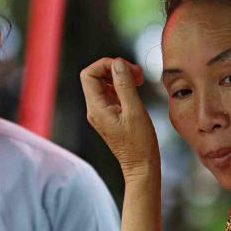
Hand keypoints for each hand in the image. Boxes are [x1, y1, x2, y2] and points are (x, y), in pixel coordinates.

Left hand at [79, 57, 157, 179]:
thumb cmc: (140, 144)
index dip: (105, 65)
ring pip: (105, 83)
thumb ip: (125, 85)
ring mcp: (102, 112)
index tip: (126, 68)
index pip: (88, 74)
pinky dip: (123, 86)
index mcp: (96, 108)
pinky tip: (137, 89)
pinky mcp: (111, 114)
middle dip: (116, 69)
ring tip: (139, 80)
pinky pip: (112, 92)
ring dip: (121, 76)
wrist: (141, 166)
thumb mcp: (135, 111)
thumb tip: (118, 63)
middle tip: (137, 74)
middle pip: (96, 76)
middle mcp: (95, 109)